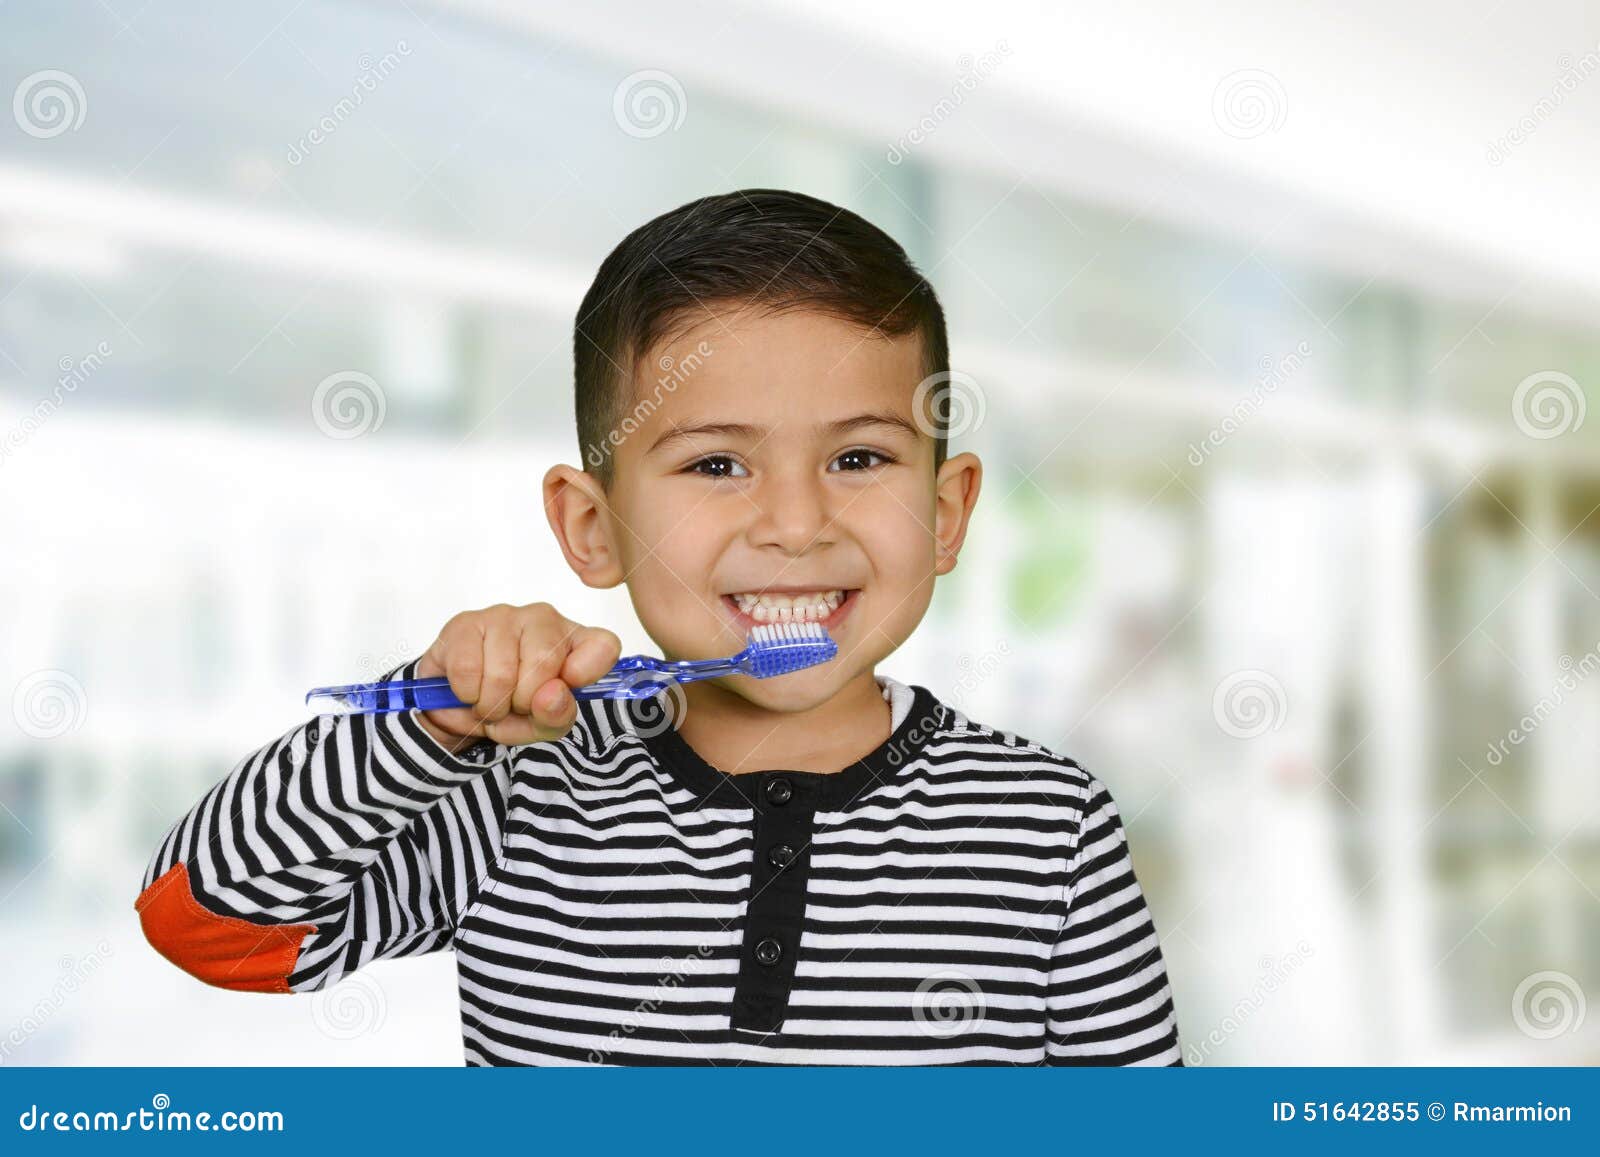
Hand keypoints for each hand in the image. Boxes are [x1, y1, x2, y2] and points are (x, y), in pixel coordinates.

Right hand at [412, 602, 620, 749]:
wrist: (461, 704)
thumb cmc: (511, 707)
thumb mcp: (540, 724)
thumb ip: (556, 716)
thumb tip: (552, 695)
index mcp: (575, 642)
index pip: (603, 645)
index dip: (589, 670)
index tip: (569, 685)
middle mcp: (544, 620)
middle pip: (545, 661)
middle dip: (524, 700)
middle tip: (514, 705)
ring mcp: (505, 616)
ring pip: (502, 671)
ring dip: (491, 703)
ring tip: (490, 701)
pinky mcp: (466, 623)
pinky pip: (467, 669)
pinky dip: (466, 694)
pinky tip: (469, 690)